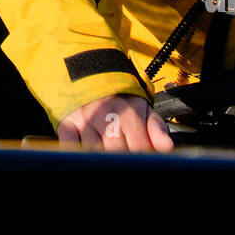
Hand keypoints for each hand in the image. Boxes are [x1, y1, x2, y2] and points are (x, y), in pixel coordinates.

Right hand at [56, 94, 173, 152]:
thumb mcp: (143, 109)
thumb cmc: (119, 100)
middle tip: (123, 157)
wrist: (91, 77)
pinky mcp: (68, 123)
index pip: (138, 148)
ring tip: (107, 155)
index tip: (140, 157)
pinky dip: (76, 151)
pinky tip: (87, 153)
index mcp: (128, 115)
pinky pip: (69, 145)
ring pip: (94, 151)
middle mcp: (106, 117)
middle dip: (121, 158)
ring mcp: (85, 121)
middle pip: (116, 152)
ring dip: (101, 156)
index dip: (141, 157)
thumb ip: (156, 129)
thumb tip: (167, 147)